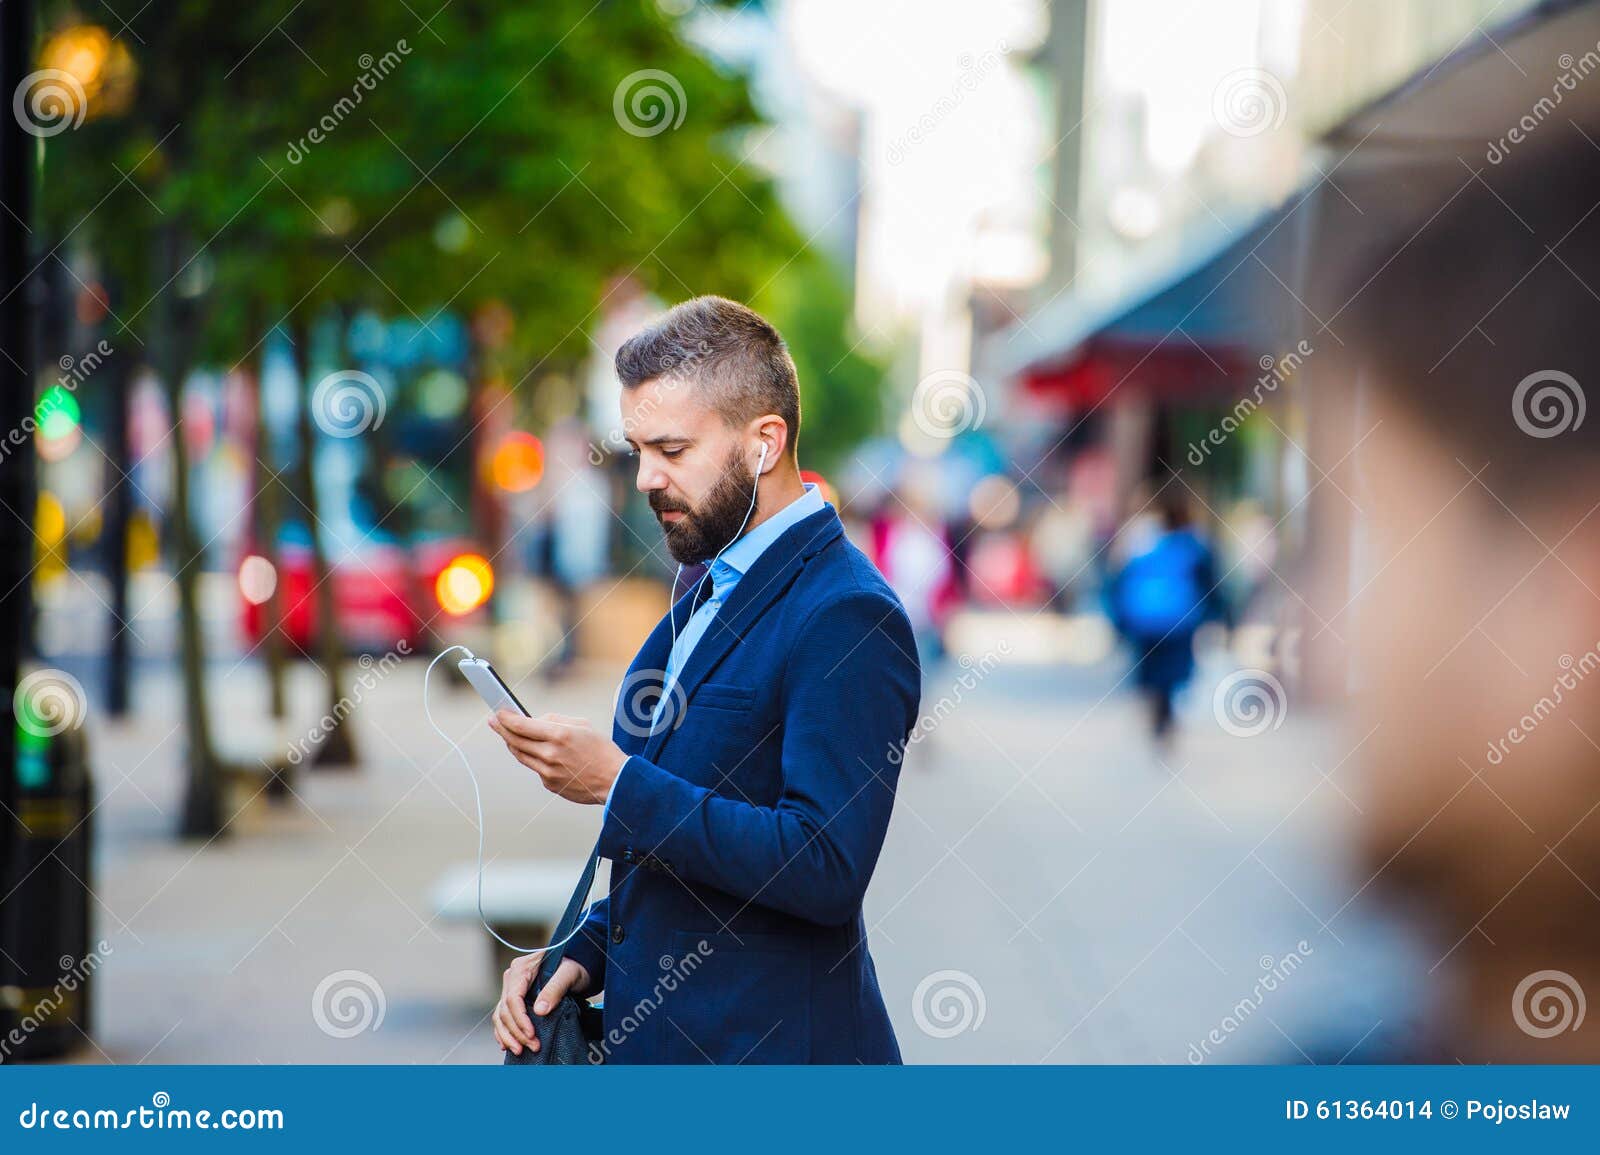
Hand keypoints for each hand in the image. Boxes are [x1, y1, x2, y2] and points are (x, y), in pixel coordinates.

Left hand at [488, 711, 625, 804]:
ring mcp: (548, 772)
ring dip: (512, 743)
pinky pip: (535, 767)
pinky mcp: (549, 784)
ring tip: (507, 734)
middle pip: (515, 741)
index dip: (507, 718)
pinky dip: (533, 757)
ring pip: (521, 755)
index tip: (498, 712)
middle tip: (493, 721)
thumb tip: (534, 722)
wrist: (615, 780)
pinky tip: (535, 751)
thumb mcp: (582, 726)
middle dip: (502, 729)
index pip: (522, 725)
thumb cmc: (601, 749)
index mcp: (559, 735)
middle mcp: (550, 754)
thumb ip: (555, 721)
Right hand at [493, 952, 590, 1056]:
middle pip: (506, 1009)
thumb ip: (555, 989)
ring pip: (501, 1015)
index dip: (520, 1019)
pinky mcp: (514, 998)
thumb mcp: (569, 974)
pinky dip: (504, 1032)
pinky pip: (502, 1017)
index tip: (531, 1034)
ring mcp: (512, 988)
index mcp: (522, 968)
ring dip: (509, 1036)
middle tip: (533, 1046)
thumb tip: (539, 1010)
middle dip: (517, 1032)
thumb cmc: (573, 966)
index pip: (513, 998)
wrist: (577, 965)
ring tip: (520, 1050)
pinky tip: (508, 1044)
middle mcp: (513, 977)